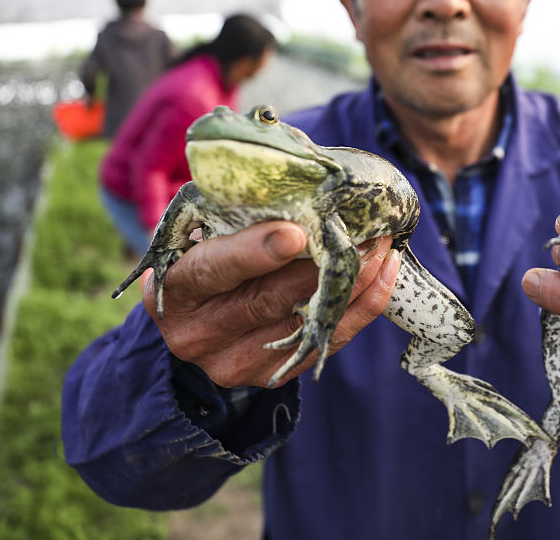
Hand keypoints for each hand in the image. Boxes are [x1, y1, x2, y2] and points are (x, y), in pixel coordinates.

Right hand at [140, 221, 399, 387]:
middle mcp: (199, 334)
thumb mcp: (205, 232)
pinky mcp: (272, 374)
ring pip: (303, 324)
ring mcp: (235, 362)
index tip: (296, 232)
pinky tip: (384, 272)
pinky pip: (325, 342)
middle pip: (264, 301)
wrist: (199, 316)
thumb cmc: (209, 253)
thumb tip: (299, 186)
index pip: (211, 270)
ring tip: (381, 246)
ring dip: (351, 283)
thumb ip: (237, 216)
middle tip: (361, 232)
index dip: (254, 252)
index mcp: (175, 290)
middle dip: (318, 265)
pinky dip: (361, 306)